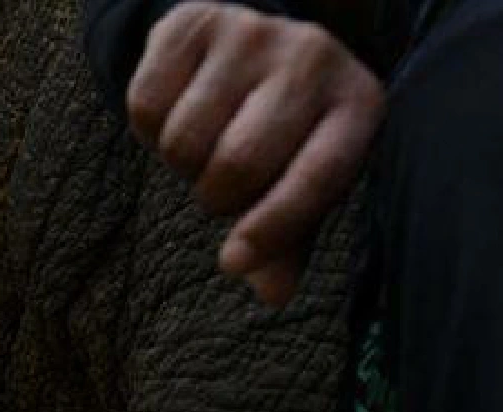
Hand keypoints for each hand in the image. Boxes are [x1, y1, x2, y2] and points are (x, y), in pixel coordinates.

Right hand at [126, 2, 383, 305]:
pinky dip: (148, 128)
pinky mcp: (196, 21)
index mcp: (356, 106)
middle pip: (236, 163)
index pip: (313, 179)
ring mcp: (254, 32)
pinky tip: (176, 111)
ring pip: (183, 140)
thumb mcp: (299, 179)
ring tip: (203, 145)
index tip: (233, 262)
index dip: (270, 229)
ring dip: (180, 163)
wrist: (250, 47)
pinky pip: (146, 105)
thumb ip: (288, 235)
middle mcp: (314, 58)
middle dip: (215, 196)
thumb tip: (273, 294)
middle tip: (219, 187)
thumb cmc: (283, 132)